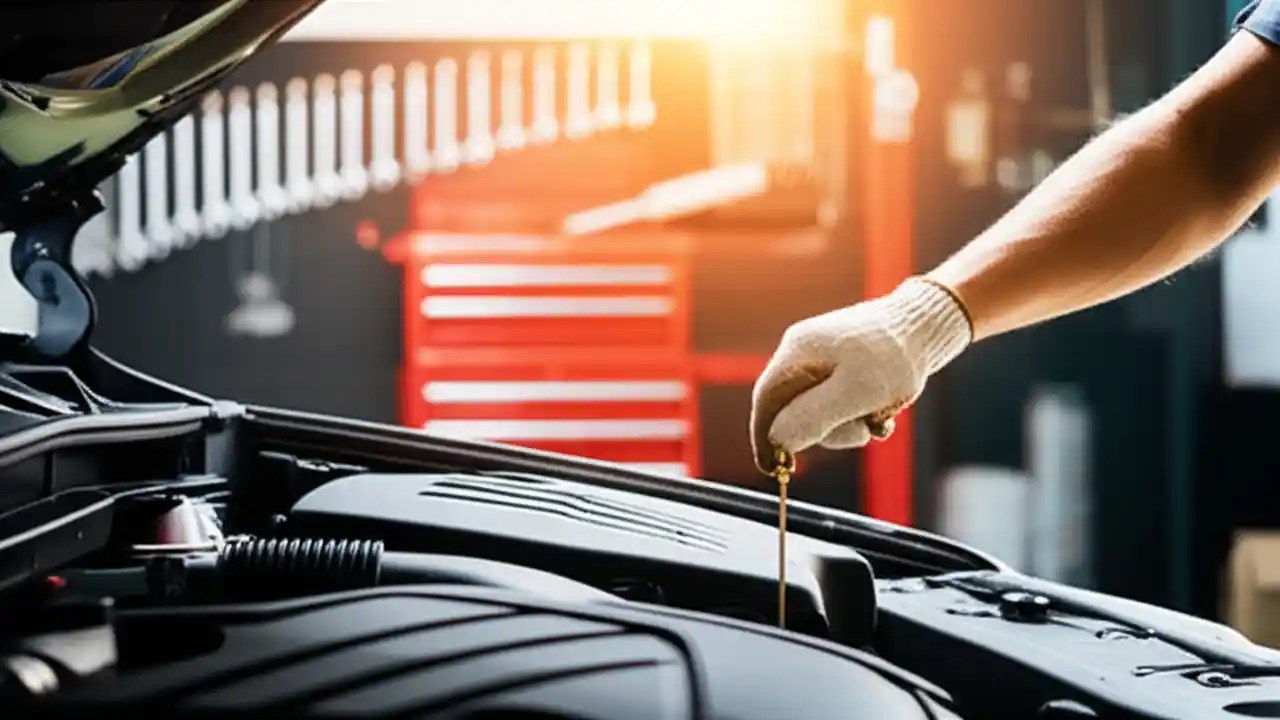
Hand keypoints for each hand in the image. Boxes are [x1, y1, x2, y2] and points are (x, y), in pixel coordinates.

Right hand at [749, 278, 971, 472]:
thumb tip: (778, 440)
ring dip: (849, 424)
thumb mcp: (855, 392)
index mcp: (797, 353)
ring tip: (880, 419)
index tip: (774, 469)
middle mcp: (804, 354)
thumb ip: (813, 417)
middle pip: (793, 410)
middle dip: (826, 431)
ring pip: (820, 411)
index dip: (764, 438)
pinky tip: (884, 412)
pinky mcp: (845, 367)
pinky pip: (840, 403)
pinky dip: (860, 414)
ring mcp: (824, 360)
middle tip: (861, 433)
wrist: (930, 325)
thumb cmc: (894, 356)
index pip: (765, 401)